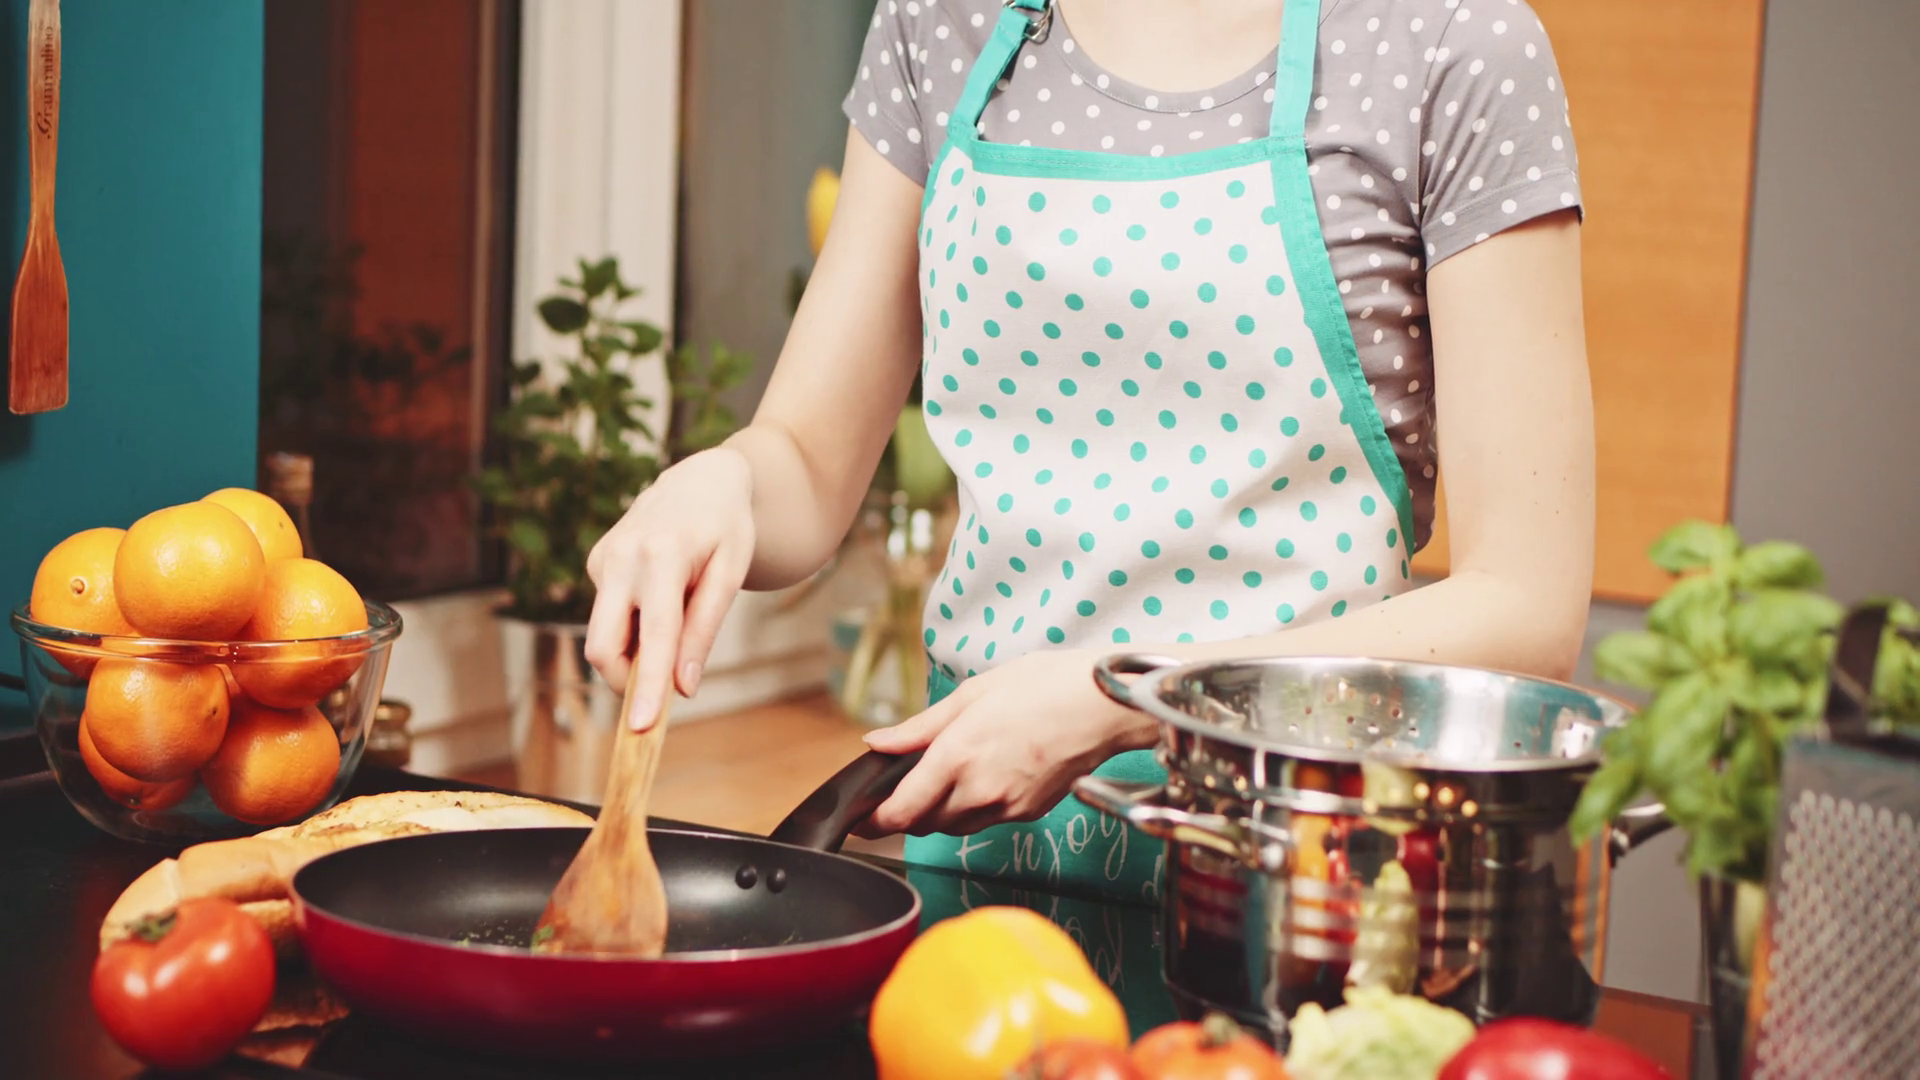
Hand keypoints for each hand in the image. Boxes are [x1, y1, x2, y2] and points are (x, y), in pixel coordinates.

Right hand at [584, 445, 754, 727]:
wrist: (702, 479)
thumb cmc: (726, 528)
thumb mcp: (731, 573)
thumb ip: (704, 630)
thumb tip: (684, 686)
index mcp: (664, 555)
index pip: (653, 635)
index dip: (647, 684)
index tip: (642, 727)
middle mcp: (623, 556)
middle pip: (604, 645)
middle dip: (627, 681)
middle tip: (663, 689)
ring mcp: (603, 558)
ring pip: (603, 634)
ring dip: (635, 650)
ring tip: (677, 615)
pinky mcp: (596, 562)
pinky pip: (609, 614)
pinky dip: (632, 624)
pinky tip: (661, 594)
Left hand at [856, 650, 1157, 837]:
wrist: (1102, 705)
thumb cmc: (1043, 686)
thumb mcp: (972, 693)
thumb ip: (920, 727)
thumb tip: (878, 744)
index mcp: (958, 755)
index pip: (901, 810)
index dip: (874, 822)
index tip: (860, 819)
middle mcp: (979, 789)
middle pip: (923, 823)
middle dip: (905, 813)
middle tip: (897, 793)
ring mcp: (1006, 805)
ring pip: (954, 826)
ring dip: (937, 813)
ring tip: (941, 780)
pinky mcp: (1027, 813)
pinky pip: (985, 820)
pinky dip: (972, 808)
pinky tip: (981, 779)